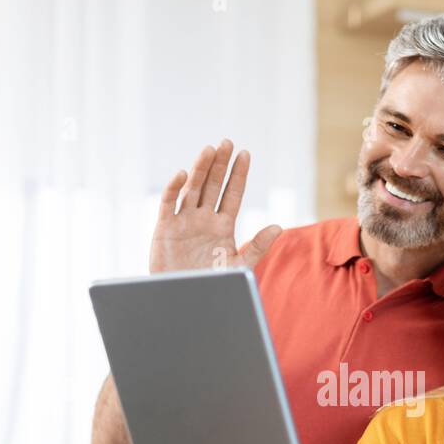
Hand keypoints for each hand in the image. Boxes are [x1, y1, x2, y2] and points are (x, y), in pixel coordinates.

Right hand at [149, 139, 281, 272]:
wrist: (184, 300)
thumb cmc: (212, 284)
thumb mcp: (238, 265)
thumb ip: (257, 246)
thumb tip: (278, 227)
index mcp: (223, 225)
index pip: (233, 194)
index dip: (238, 174)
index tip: (245, 154)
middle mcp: (204, 219)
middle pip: (213, 186)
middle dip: (220, 164)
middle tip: (227, 142)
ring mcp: (184, 221)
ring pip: (193, 189)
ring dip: (200, 169)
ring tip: (209, 149)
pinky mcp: (165, 228)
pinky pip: (169, 203)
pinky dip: (174, 188)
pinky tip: (183, 174)